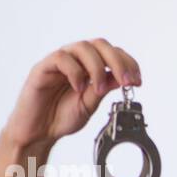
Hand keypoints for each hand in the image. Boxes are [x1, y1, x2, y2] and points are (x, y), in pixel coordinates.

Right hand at [0, 38, 142, 176]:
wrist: (38, 131)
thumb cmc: (61, 116)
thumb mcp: (91, 104)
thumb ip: (104, 88)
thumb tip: (122, 78)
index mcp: (89, 67)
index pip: (111, 53)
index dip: (128, 63)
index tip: (137, 81)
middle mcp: (75, 60)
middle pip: (100, 44)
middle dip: (118, 61)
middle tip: (126, 81)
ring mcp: (59, 62)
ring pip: (82, 47)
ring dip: (97, 68)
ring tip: (98, 90)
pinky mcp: (43, 68)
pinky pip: (60, 59)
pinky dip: (75, 72)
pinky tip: (79, 88)